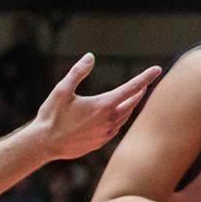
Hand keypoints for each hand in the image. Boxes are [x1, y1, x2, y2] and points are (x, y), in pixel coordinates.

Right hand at [33, 54, 161, 160]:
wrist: (43, 145)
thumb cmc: (51, 116)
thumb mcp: (62, 90)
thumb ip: (77, 72)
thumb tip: (90, 56)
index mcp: (103, 105)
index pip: (131, 88)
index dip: (146, 77)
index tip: (157, 69)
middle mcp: (109, 120)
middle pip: (132, 103)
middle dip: (139, 92)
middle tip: (144, 83)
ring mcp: (105, 134)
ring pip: (125, 117)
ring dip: (130, 105)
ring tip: (132, 97)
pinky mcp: (100, 143)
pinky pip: (116, 128)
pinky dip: (120, 118)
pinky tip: (116, 115)